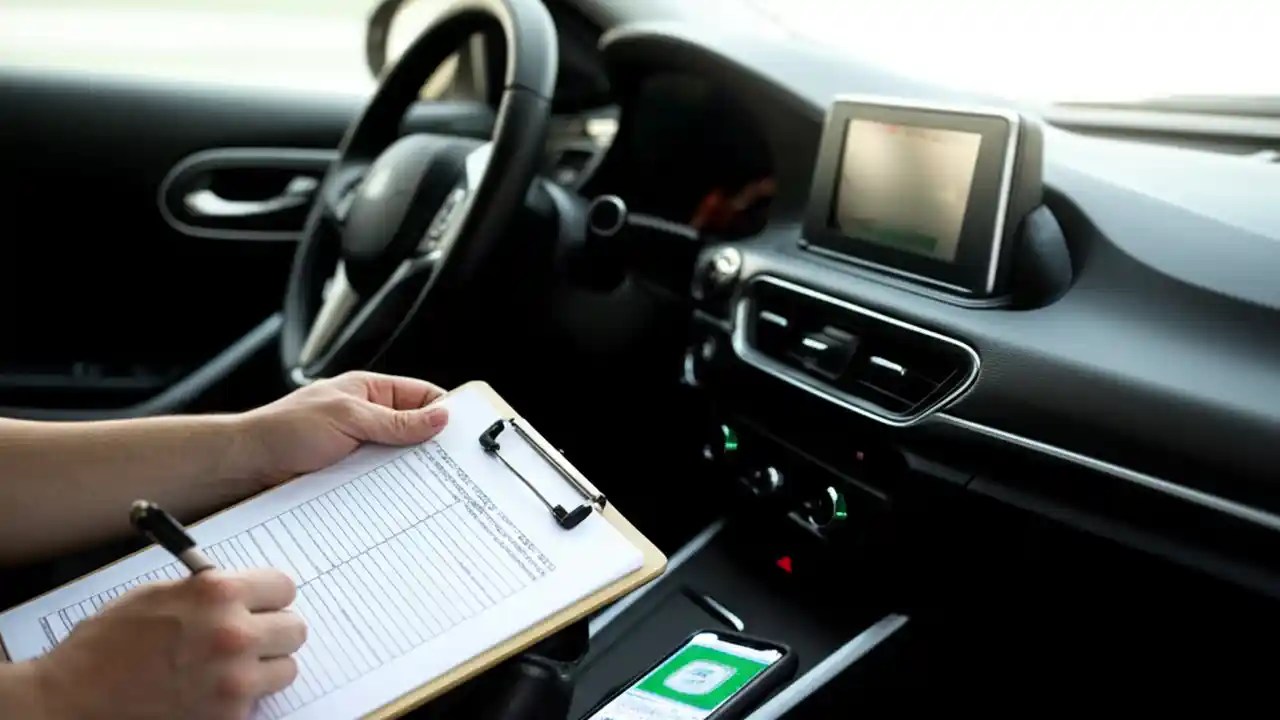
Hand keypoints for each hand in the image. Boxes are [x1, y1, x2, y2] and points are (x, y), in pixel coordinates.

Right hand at [31, 569, 304, 719]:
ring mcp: (233, 681)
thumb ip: (208, 591)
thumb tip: (244, 591)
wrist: (70, 701)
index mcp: (217, 593)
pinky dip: (239, 701)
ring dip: (263, 669)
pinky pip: (256, 704)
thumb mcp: (158, 595)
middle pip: (295, 629)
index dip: (270, 597)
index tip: (262, 604)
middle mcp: (233, 634)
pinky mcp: (228, 718)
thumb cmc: (106, 645)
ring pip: (285, 669)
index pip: (284, 587)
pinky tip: (207, 695)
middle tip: (249, 639)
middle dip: (273, 632)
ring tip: (228, 669)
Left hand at [239, 371, 449, 485]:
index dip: (445, 410)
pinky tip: (404, 502)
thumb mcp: (348, 418)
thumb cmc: (283, 430)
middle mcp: (367, 419)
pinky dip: (393, 492)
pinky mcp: (349, 479)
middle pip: (414, 431)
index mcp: (368, 392)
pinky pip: (380, 484)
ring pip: (399, 461)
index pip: (421, 396)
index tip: (466, 432)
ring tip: (433, 487)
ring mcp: (359, 450)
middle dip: (432, 447)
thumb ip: (395, 421)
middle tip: (456, 466)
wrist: (243, 468)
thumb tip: (439, 417)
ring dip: (411, 473)